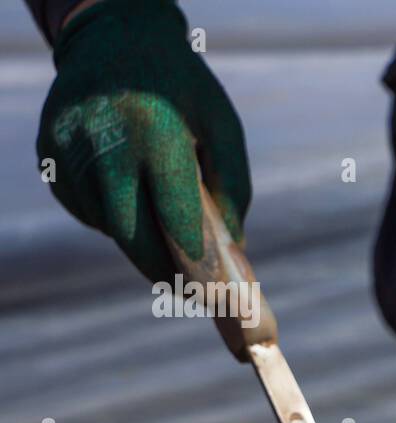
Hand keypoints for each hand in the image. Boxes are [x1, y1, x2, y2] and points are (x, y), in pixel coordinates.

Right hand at [37, 0, 250, 282]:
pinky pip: (83, 208)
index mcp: (154, 130)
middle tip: (187, 292)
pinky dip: (110, 217)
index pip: (173, 213)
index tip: (211, 294)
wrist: (114, 41)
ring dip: (136, 241)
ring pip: (104, 224)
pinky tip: (129, 198)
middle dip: (160, 269)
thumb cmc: (182, 90)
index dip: (193, 260)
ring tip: (164, 235)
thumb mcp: (222, 127)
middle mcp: (103, 140)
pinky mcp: (48, 155)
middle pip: (129, 232)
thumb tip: (232, 251)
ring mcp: (68, 148)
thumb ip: (233, 188)